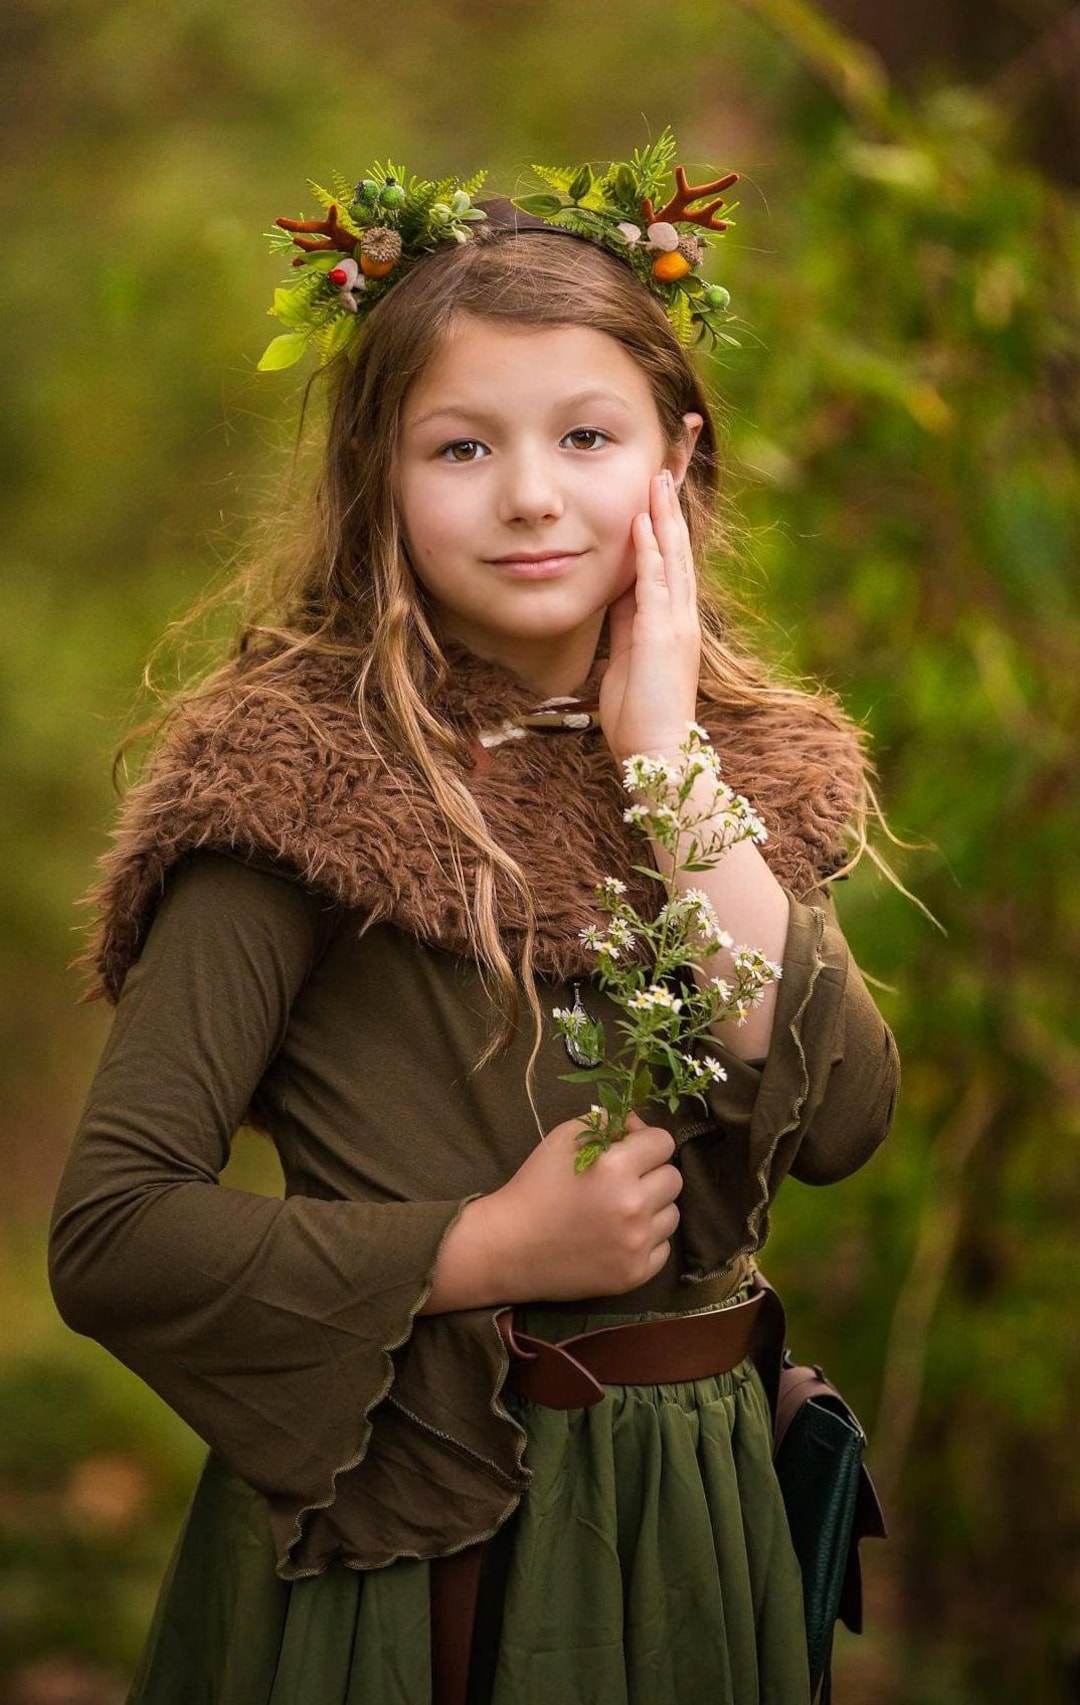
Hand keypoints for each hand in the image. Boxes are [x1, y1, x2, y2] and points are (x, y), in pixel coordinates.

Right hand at [424, 1112, 682, 1310]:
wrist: (509, 1247)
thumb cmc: (535, 1186)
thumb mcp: (563, 1139)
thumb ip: (606, 1123)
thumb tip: (638, 1127)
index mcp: (616, 1166)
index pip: (663, 1143)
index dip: (645, 1142)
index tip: (628, 1150)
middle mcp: (633, 1205)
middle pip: (673, 1178)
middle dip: (652, 1174)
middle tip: (622, 1182)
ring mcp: (637, 1244)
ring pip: (672, 1214)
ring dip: (652, 1208)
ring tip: (619, 1212)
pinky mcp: (635, 1274)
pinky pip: (663, 1248)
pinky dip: (646, 1241)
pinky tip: (617, 1237)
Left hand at [599, 469, 701, 764]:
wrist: (657, 755)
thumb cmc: (640, 715)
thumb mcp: (628, 658)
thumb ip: (627, 624)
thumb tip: (618, 592)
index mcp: (672, 623)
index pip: (670, 564)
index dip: (663, 527)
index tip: (656, 494)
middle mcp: (681, 617)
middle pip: (679, 551)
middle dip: (670, 509)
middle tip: (665, 469)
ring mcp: (676, 624)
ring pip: (673, 558)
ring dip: (663, 517)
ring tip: (658, 479)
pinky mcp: (664, 635)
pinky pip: (657, 583)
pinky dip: (650, 550)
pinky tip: (643, 522)